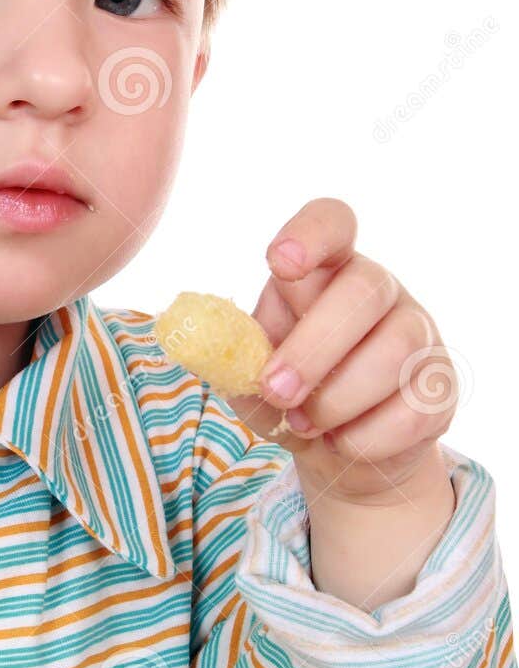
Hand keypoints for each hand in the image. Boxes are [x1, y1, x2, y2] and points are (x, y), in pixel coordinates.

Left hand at [226, 197, 458, 507]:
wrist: (339, 445)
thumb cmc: (290, 389)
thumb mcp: (252, 370)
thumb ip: (238, 357)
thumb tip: (227, 357)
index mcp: (325, 269)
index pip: (331, 222)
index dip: (309, 234)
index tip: (279, 262)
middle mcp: (379, 289)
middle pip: (362, 291)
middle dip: (313, 349)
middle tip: (277, 391)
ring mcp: (418, 333)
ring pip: (393, 352)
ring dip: (337, 400)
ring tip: (305, 425)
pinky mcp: (440, 386)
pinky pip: (413, 409)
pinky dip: (365, 438)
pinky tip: (343, 442)